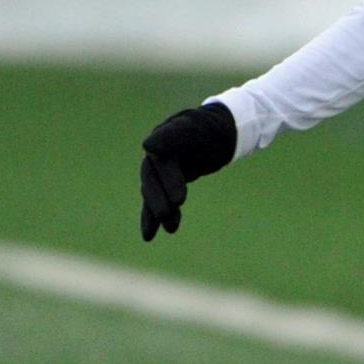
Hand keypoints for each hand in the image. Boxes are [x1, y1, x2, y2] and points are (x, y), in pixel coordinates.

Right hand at [140, 103, 237, 240]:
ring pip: (153, 192)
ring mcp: (157, 169)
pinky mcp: (162, 182)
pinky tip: (155, 234)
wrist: (216, 133)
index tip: (177, 198)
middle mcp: (155, 153)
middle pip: (152, 179)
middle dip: (159, 198)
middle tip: (169, 214)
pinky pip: (156, 200)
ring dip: (158, 210)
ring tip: (171, 228)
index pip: (161, 159)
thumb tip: (147, 145)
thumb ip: (174, 136)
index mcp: (163, 137)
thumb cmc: (209, 129)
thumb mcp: (197, 130)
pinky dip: (154, 217)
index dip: (167, 178)